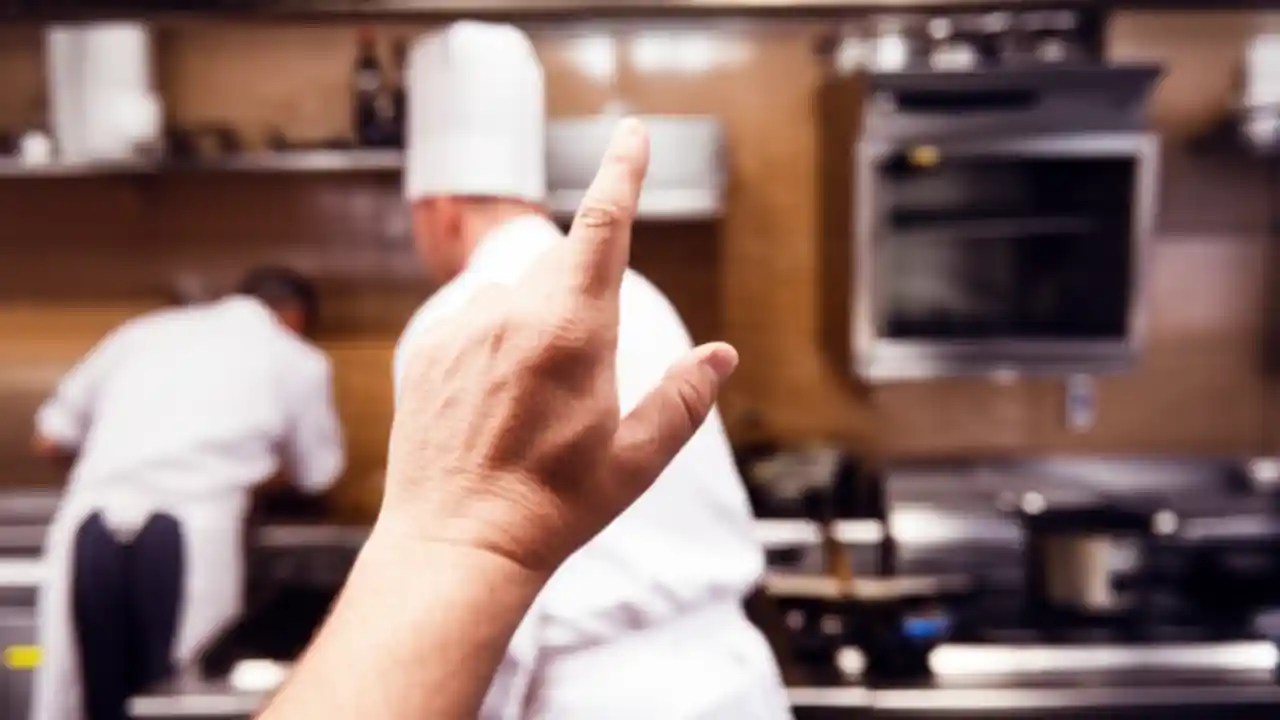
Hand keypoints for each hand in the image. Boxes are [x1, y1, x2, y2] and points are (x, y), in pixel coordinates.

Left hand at [380, 118, 738, 572]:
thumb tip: (720, 355)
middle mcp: (513, 313)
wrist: (456, 542)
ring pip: (517, 297)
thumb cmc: (553, 505)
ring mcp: (464, 329)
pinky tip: (494, 408)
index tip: (631, 132)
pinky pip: (476, 323)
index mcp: (573, 330)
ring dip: (537, 326)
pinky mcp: (429, 350)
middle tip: (580, 380)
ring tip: (532, 408)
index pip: (605, 225)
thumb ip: (683, 398)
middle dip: (583, 301)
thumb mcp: (636, 460)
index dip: (622, 172)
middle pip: (563, 267)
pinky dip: (494, 346)